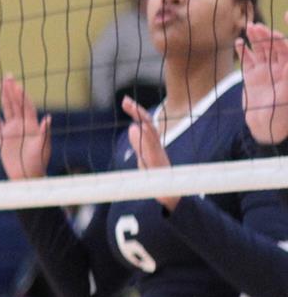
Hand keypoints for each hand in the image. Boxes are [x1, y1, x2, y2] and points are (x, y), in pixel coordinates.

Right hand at [0, 75, 51, 180]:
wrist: (26, 176)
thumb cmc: (37, 163)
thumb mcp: (43, 148)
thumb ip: (44, 133)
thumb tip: (48, 118)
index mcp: (33, 126)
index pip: (27, 107)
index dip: (23, 96)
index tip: (18, 85)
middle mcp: (22, 125)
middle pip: (16, 104)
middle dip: (12, 90)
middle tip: (8, 76)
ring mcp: (12, 130)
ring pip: (7, 110)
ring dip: (4, 97)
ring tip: (2, 84)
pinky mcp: (3, 138)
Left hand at [122, 96, 178, 210]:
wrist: (171, 196)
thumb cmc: (157, 176)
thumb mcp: (144, 157)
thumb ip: (139, 143)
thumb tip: (133, 127)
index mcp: (152, 145)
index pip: (145, 124)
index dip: (137, 112)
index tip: (125, 100)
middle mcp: (157, 149)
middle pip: (149, 127)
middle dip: (139, 113)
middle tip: (126, 101)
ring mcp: (159, 159)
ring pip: (153, 139)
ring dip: (145, 125)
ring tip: (135, 113)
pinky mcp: (160, 170)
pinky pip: (155, 155)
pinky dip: (150, 145)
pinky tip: (143, 133)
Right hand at [240, 20, 287, 145]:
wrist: (266, 128)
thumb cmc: (283, 111)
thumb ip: (287, 73)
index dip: (287, 31)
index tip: (286, 15)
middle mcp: (280, 67)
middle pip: (275, 45)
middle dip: (267, 35)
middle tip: (256, 27)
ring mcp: (266, 71)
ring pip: (261, 50)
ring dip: (256, 39)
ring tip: (249, 29)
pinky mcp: (252, 77)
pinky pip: (248, 60)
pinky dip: (243, 51)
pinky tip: (239, 44)